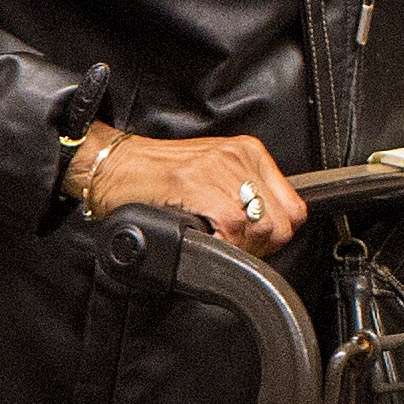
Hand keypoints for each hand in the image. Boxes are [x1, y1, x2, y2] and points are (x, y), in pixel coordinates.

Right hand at [84, 126, 306, 269]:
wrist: (110, 166)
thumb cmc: (151, 176)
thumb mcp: (210, 176)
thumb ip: (239, 196)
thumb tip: (261, 232)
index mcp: (248, 153)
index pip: (292, 208)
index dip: (274, 236)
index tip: (251, 245)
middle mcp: (240, 157)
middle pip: (281, 223)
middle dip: (260, 247)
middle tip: (233, 250)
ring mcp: (220, 167)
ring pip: (261, 228)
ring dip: (241, 249)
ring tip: (216, 245)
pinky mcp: (198, 182)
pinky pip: (233, 226)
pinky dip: (223, 244)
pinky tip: (203, 240)